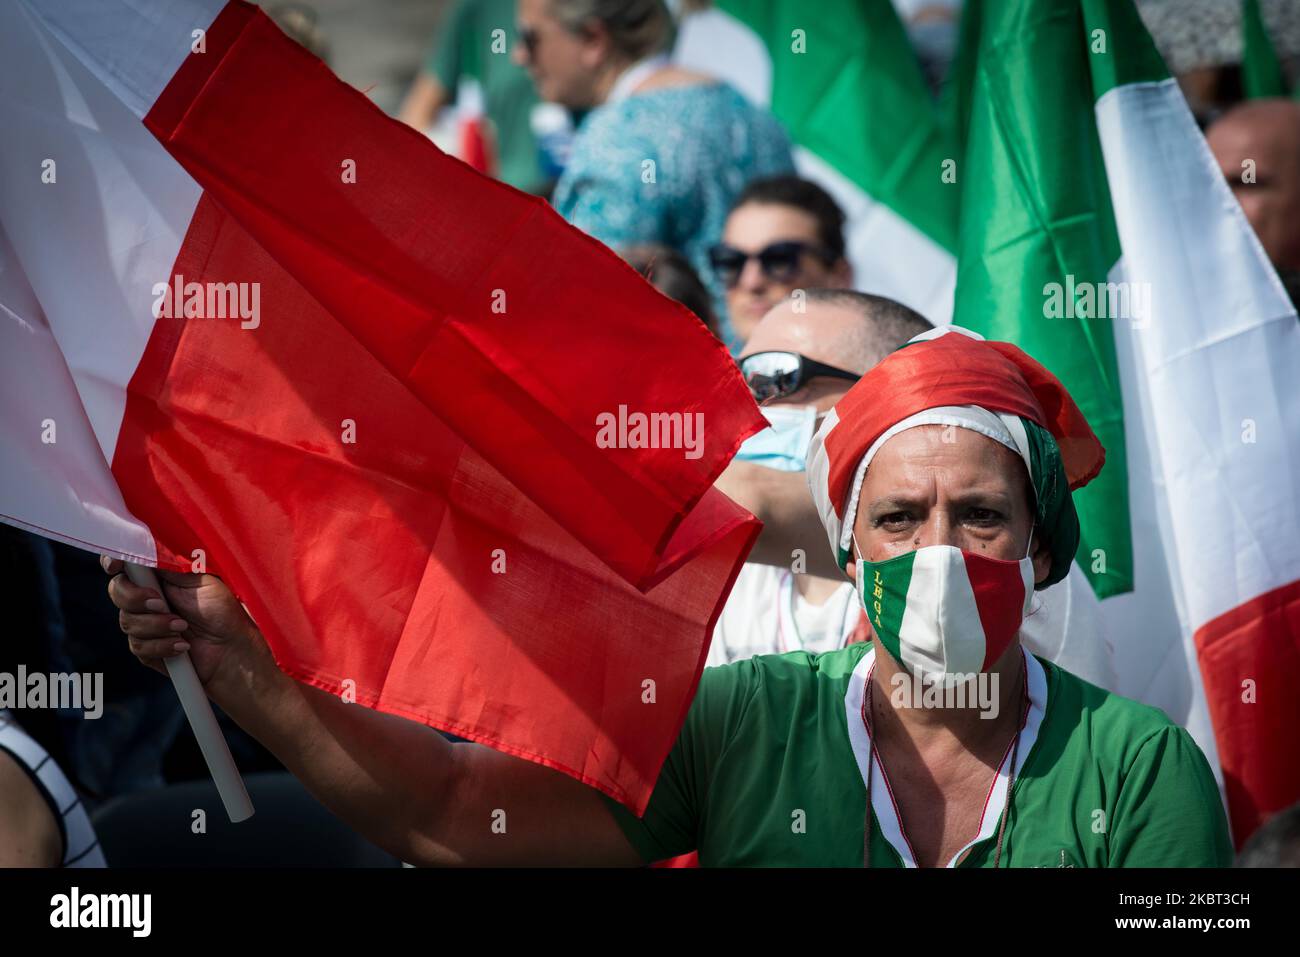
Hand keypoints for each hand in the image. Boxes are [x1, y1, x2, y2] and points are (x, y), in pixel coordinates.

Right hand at [102, 555, 261, 689]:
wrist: (231, 649)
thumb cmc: (221, 610)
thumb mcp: (199, 579)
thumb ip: (169, 565)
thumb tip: (145, 549)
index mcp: (159, 575)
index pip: (126, 563)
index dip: (113, 562)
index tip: (116, 566)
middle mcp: (147, 596)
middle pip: (117, 591)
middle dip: (136, 598)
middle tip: (161, 604)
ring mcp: (144, 622)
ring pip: (127, 621)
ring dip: (157, 625)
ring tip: (183, 626)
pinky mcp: (146, 647)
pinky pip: (138, 645)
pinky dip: (162, 645)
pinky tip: (182, 645)